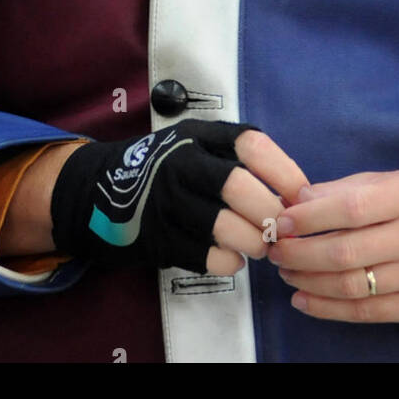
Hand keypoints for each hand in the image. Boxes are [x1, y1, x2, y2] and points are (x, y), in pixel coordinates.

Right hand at [46, 122, 309, 275]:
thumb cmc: (165, 167)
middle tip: (280, 226)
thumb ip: (239, 159)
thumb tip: (298, 194)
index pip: (250, 144)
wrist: (98, 193)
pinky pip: (207, 257)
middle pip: (238, 186)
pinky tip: (233, 258)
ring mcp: (165, 202)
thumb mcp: (196, 145)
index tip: (300, 194)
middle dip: (270, 212)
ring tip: (260, 245)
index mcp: (198, 135)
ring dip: (253, 241)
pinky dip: (230, 262)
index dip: (283, 171)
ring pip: (225, 227)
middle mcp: (180, 163)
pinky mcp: (157, 240)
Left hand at [266, 171, 398, 322]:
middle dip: (300, 254)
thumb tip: (299, 202)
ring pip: (351, 286)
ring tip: (286, 272)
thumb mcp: (392, 181)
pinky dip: (328, 309)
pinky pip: (366, 312)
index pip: (351, 208)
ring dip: (308, 282)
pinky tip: (304, 299)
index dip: (310, 218)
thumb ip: (346, 190)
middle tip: (275, 250)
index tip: (282, 221)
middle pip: (346, 253)